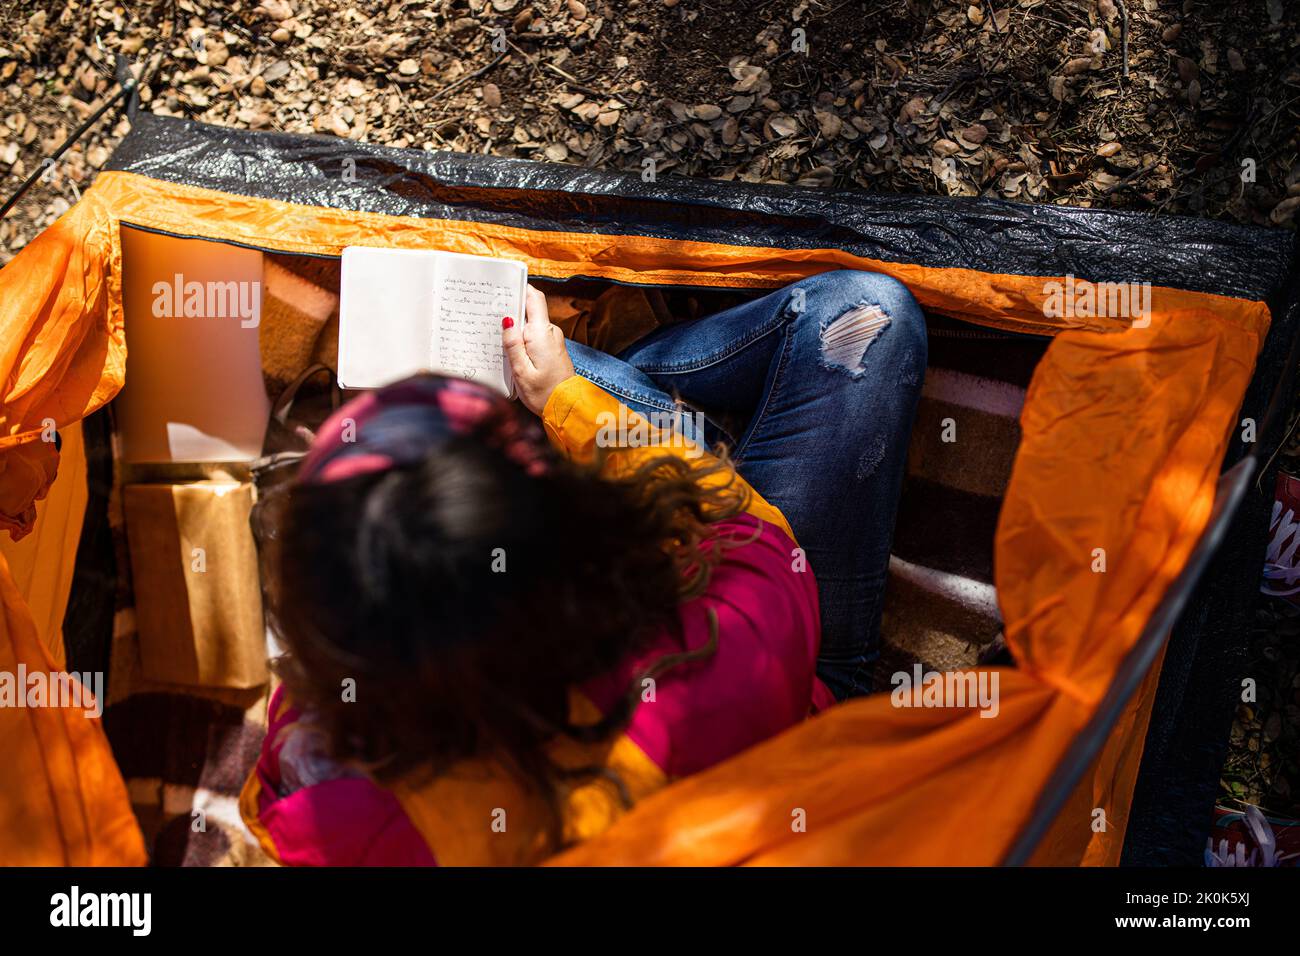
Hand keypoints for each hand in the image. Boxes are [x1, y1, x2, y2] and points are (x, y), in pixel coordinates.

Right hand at [503, 284, 575, 415]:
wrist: (567, 409)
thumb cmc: (544, 394)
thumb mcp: (521, 371)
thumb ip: (512, 344)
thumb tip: (507, 320)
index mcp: (541, 333)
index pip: (534, 298)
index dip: (520, 287)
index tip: (503, 284)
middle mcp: (550, 332)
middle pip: (531, 309)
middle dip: (512, 307)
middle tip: (490, 309)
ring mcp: (553, 340)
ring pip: (531, 324)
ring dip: (516, 325)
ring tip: (494, 329)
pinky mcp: (552, 349)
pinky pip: (535, 336)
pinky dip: (522, 337)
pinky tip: (509, 346)